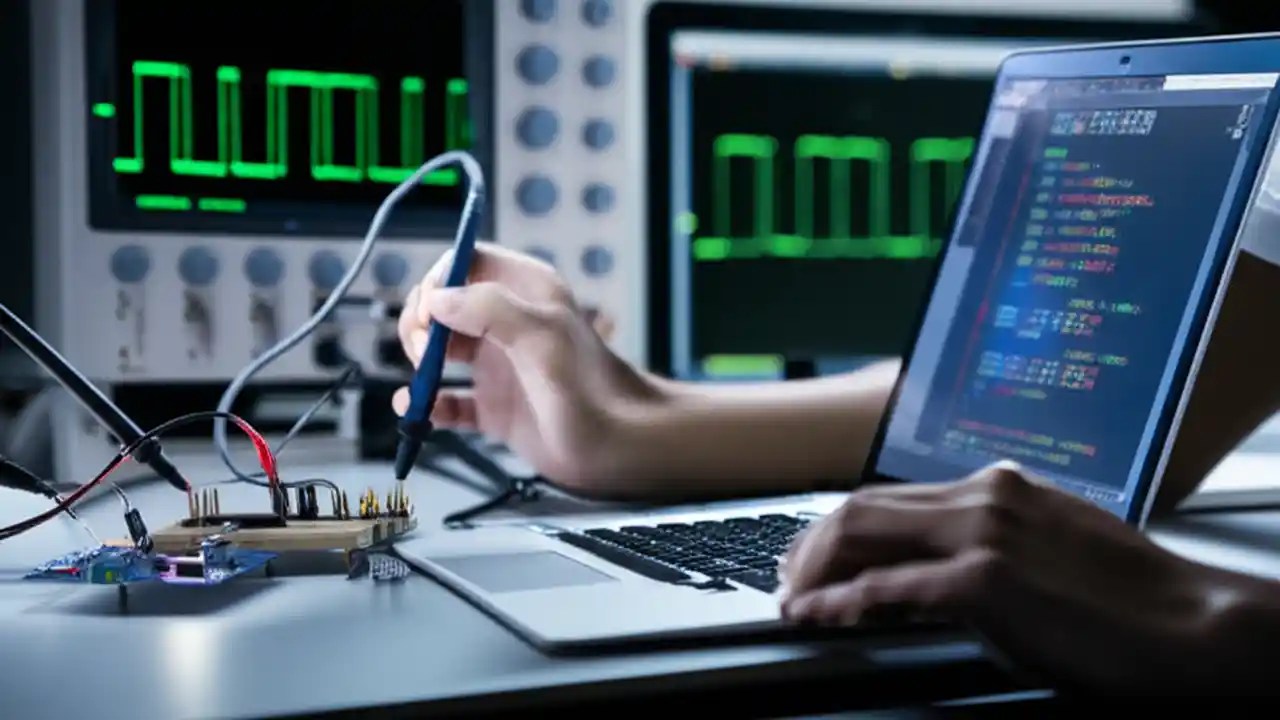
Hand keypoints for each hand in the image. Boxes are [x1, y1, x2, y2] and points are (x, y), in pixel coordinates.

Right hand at [395, 243, 661, 492]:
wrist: (621, 448)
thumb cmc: (592, 388)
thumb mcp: (543, 337)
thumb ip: (490, 309)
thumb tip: (436, 300)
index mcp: (524, 291)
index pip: (465, 262)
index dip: (438, 281)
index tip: (428, 313)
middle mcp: (507, 324)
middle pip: (443, 306)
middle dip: (420, 324)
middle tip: (422, 351)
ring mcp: (500, 367)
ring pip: (440, 352)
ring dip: (419, 364)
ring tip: (422, 384)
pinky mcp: (496, 409)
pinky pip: (450, 402)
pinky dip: (428, 405)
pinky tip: (418, 410)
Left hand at [779, 462, 1231, 693]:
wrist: (1190, 625)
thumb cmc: (1135, 596)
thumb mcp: (1060, 541)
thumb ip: (1002, 537)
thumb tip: (951, 560)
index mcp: (1000, 486)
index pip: (894, 495)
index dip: (842, 525)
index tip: (818, 554)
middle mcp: (984, 497)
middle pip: (865, 506)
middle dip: (813, 543)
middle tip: (789, 577)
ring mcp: (982, 534)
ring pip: (864, 533)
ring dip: (816, 568)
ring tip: (794, 597)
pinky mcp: (985, 581)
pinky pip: (888, 586)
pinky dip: (842, 601)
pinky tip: (819, 615)